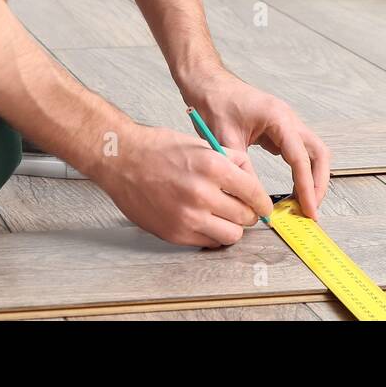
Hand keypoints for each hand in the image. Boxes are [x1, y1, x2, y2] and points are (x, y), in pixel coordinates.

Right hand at [96, 122, 272, 246]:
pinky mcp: (175, 233)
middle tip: (244, 208)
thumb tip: (253, 180)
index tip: (264, 204)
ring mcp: (188, 217)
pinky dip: (214, 234)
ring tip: (226, 216)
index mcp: (213, 167)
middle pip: (246, 217)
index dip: (263, 201)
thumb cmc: (159, 149)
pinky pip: (209, 242)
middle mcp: (202, 194)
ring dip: (234, 227)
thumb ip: (231, 160)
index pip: (255, 193)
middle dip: (250, 213)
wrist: (121, 160)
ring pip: (232, 235)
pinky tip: (207, 221)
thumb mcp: (202, 144)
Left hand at [183, 68, 331, 217]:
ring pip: (313, 153)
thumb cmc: (215, 102)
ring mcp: (287, 124)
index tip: (309, 208)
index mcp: (279, 118)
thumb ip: (242, 170)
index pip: (301, 158)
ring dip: (313, 178)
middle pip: (318, 154)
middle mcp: (288, 119)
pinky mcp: (280, 130)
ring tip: (305, 204)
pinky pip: (299, 153)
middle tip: (311, 210)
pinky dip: (301, 172)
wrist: (207, 84)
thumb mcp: (225, 141)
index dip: (307, 186)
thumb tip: (253, 199)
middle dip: (318, 183)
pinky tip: (294, 189)